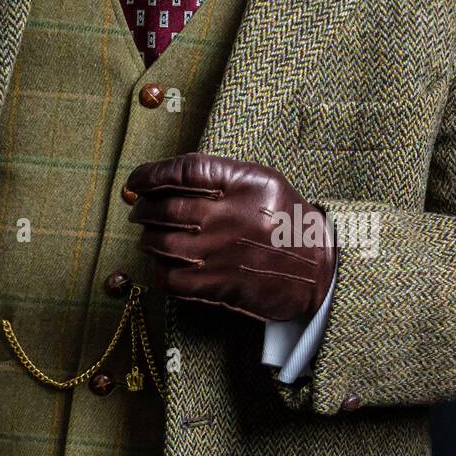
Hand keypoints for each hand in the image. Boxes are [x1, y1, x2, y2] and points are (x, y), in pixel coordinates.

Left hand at [124, 153, 334, 321]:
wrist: (319, 269)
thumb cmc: (287, 221)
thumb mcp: (265, 183)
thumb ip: (222, 175)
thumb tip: (169, 177)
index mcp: (244, 183)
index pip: (183, 170)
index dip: (151, 174)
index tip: (136, 180)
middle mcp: (231, 216)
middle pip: (166, 208)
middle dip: (143, 209)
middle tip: (138, 210)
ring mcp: (223, 252)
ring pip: (162, 243)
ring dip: (147, 239)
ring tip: (148, 236)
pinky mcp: (220, 284)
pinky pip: (171, 279)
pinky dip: (158, 271)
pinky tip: (161, 265)